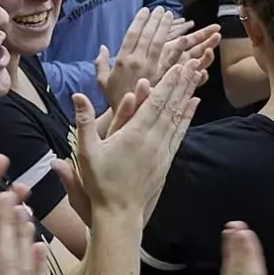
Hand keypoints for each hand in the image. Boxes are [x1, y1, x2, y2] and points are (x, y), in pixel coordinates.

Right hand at [68, 55, 204, 219]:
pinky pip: (179, 133)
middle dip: (181, 83)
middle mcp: (152, 140)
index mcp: (134, 135)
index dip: (167, 83)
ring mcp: (162, 150)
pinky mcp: (166, 159)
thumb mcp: (86, 152)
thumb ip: (84, 122)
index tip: (177, 66)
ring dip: (186, 94)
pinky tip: (193, 105)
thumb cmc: (100, 183)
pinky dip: (187, 117)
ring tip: (196, 75)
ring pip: (177, 117)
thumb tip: (77, 95)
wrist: (120, 212)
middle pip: (170, 106)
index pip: (155, 103)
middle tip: (192, 62)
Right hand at [95, 7, 182, 111]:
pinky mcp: (163, 79)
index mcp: (122, 61)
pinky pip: (172, 63)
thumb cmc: (114, 101)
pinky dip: (179, 50)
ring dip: (166, 28)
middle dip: (155, 21)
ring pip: (160, 45)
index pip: (132, 35)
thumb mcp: (101, 83)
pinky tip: (185, 39)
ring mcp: (152, 71)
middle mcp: (138, 63)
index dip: (139, 21)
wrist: (127, 121)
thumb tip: (102, 47)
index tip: (145, 10)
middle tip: (161, 9)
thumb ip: (100, 64)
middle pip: (148, 36)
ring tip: (171, 16)